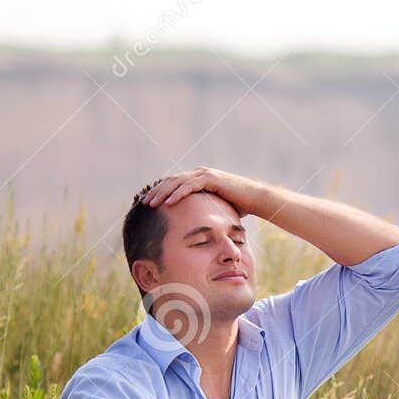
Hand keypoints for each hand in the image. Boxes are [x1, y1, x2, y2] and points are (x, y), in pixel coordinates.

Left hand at [143, 167, 264, 216]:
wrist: (256, 199)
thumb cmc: (239, 206)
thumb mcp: (216, 208)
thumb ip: (204, 210)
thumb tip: (195, 224)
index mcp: (198, 179)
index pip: (173, 184)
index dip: (160, 193)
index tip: (148, 204)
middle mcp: (199, 174)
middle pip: (170, 181)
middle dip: (155, 192)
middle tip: (142, 203)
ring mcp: (204, 174)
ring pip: (176, 182)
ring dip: (162, 193)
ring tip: (151, 204)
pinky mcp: (210, 178)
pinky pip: (189, 186)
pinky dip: (177, 194)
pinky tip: (168, 203)